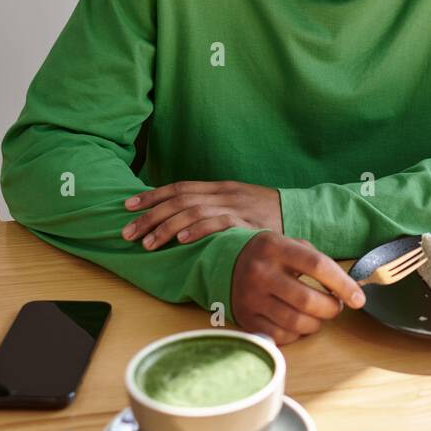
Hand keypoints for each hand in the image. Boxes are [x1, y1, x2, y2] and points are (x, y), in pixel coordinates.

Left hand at [122, 180, 282, 249]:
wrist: (303, 212)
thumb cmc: (268, 214)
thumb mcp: (239, 204)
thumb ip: (214, 208)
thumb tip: (181, 221)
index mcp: (220, 187)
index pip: (179, 187)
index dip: (151, 196)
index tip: (127, 206)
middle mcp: (225, 193)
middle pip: (179, 200)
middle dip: (150, 216)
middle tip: (127, 232)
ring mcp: (237, 207)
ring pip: (194, 211)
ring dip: (167, 227)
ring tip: (148, 243)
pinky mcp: (249, 223)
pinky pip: (220, 223)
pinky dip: (199, 230)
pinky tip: (182, 240)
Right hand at [231, 231, 364, 343]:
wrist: (228, 261)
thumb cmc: (272, 255)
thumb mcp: (292, 245)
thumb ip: (320, 262)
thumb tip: (349, 289)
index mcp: (276, 247)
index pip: (318, 266)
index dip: (343, 284)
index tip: (358, 299)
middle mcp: (261, 272)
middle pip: (307, 300)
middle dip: (331, 308)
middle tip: (335, 306)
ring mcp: (250, 297)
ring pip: (295, 321)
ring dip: (316, 323)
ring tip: (318, 315)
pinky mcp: (245, 318)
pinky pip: (279, 335)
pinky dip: (296, 333)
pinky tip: (298, 323)